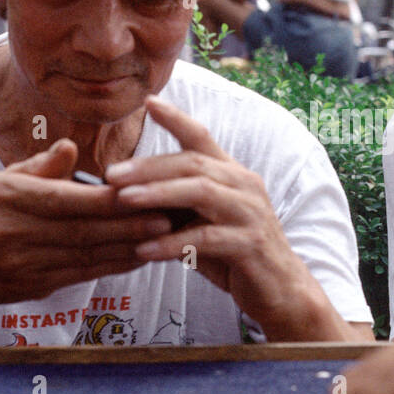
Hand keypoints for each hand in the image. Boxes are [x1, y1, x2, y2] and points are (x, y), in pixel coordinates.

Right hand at [0, 138, 170, 315]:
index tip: (143, 191)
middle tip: (169, 217)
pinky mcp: (37, 284)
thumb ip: (40, 165)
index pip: (65, 198)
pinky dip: (115, 265)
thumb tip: (70, 145)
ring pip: (87, 255)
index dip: (106, 199)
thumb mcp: (2, 180)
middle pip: (82, 229)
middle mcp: (14, 230)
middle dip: (129, 225)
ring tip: (166, 238)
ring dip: (129, 247)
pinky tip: (142, 256)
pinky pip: (84, 274)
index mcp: (8, 196)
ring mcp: (25, 262)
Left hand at [106, 96, 328, 336]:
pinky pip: (205, 238)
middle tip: (112, 174)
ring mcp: (250, 213)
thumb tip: (125, 195)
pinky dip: (172, 242)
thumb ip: (176, 207)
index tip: (147, 102)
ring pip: (200, 192)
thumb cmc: (234, 256)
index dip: (176, 118)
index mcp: (232, 175)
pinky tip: (144, 249)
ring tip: (123, 200)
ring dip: (158, 194)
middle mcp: (244, 186)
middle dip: (149, 166)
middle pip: (193, 163)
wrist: (281, 291)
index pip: (202, 137)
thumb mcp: (203, 224)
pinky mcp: (250, 244)